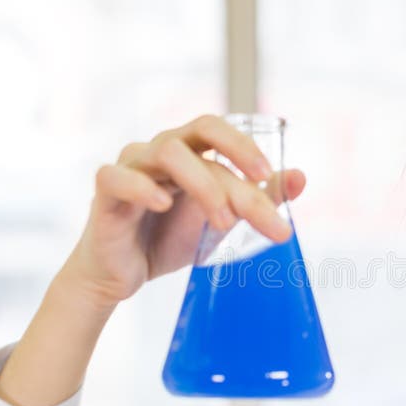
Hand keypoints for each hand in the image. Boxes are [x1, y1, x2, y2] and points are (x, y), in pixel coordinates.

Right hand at [62, 114, 305, 308]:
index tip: (268, 176)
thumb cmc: (170, 237)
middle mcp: (161, 148)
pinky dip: (144, 188)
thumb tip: (300, 177)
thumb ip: (256, 198)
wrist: (125, 273)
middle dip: (235, 155)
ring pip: (168, 153)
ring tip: (223, 223)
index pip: (220, 133)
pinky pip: (119, 176)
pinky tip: (164, 205)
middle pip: (199, 133)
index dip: (244, 146)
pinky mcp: (105, 189)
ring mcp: (131, 164)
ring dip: (202, 185)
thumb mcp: (221, 219)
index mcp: (190, 150)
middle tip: (259, 184)